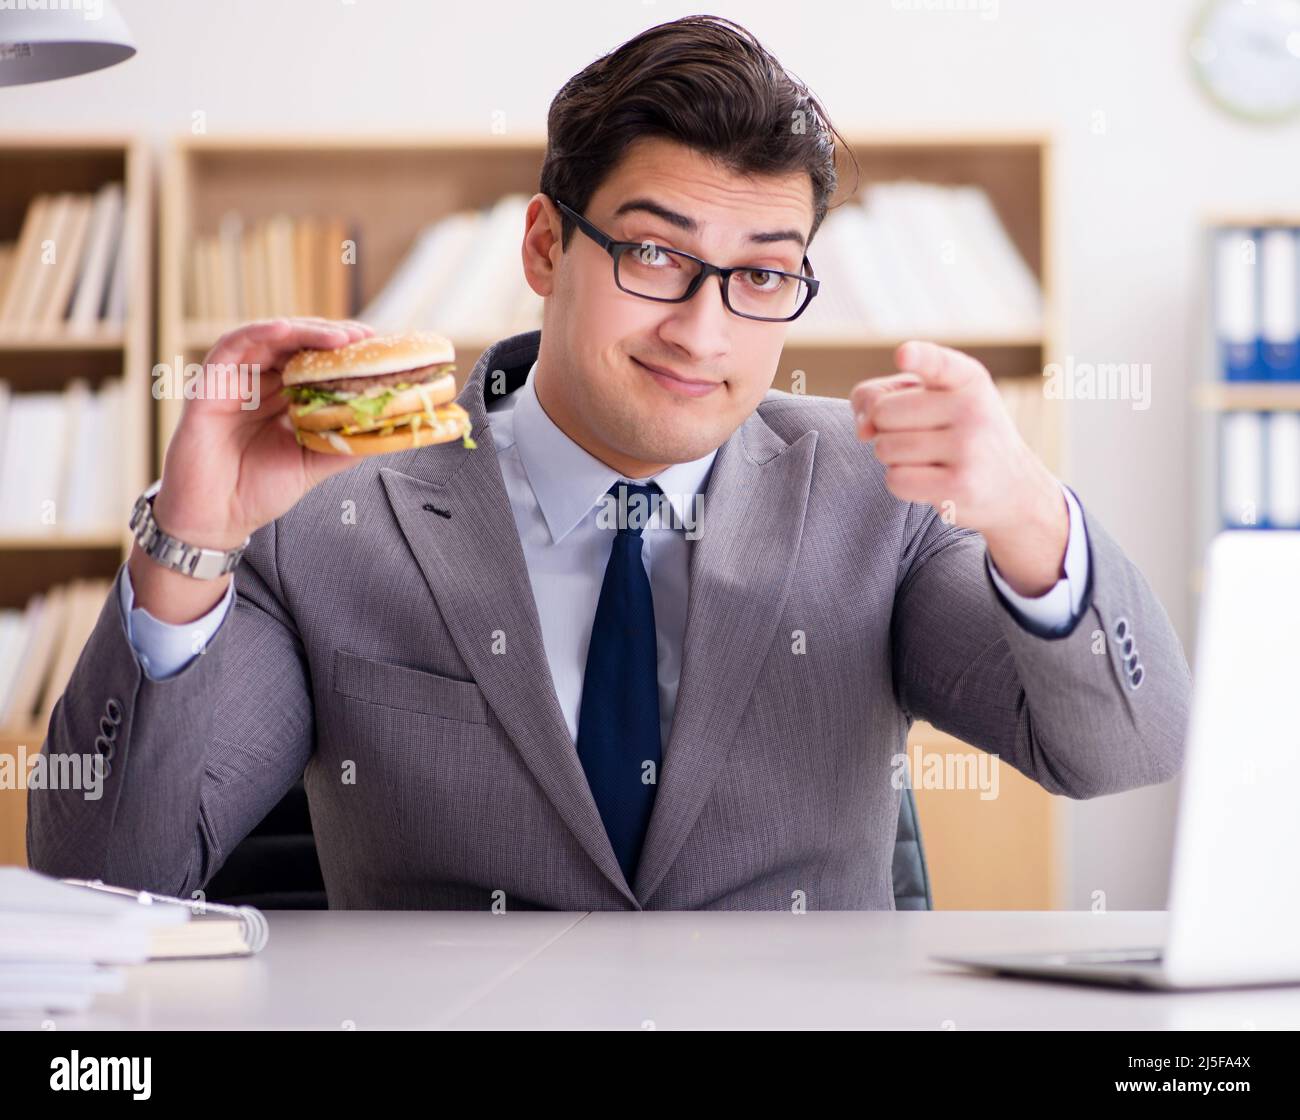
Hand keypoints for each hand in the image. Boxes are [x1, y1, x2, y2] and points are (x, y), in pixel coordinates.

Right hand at [152, 317, 374, 547]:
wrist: (215, 517)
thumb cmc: (257, 491)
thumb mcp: (314, 463)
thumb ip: (346, 444)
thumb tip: (388, 430)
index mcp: (281, 398)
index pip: (314, 362)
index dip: (343, 352)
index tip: (376, 349)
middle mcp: (258, 384)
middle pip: (295, 344)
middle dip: (331, 337)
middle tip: (364, 338)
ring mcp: (233, 381)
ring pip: (269, 338)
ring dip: (305, 331)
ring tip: (339, 336)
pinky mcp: (208, 384)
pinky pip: (231, 347)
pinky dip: (258, 333)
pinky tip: (285, 329)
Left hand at [850, 340, 1067, 596]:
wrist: (1011, 487)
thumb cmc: (956, 434)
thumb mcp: (929, 400)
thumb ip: (879, 396)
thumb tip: (863, 430)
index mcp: (968, 379)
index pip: (937, 363)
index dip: (918, 357)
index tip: (904, 354)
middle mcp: (973, 408)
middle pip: (883, 413)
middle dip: (887, 429)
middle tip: (921, 436)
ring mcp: (968, 448)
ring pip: (886, 449)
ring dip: (894, 458)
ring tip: (929, 458)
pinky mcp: (959, 485)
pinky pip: (896, 480)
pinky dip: (902, 483)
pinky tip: (931, 480)